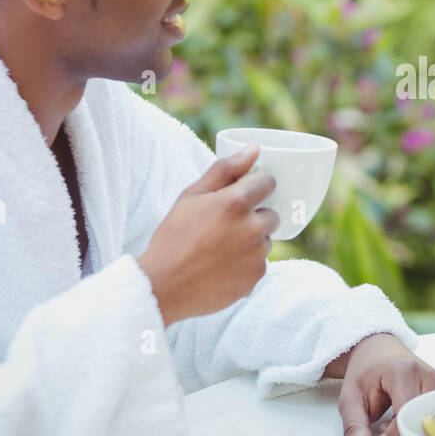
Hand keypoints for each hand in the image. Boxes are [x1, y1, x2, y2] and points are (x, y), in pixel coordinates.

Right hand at [139, 144, 279, 326]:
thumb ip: (225, 169)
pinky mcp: (256, 277)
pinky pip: (260, 263)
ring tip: (220, 248)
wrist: (163, 286)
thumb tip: (255, 149)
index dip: (256, 187)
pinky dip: (247, 263)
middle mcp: (252, 229)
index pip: (268, 183)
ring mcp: (256, 256)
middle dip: (254, 217)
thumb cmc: (173, 236)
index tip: (243, 194)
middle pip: (271, 214)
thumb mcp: (191, 196)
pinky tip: (222, 266)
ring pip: (266, 241)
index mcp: (235, 203)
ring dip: (252, 241)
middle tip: (225, 226)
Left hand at [334, 334, 434, 435]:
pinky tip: (410, 422)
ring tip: (397, 424)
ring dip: (415, 432)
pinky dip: (427, 427)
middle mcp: (427, 375)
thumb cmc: (365, 372)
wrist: (379, 349)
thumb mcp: (350, 399)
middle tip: (384, 432)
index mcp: (403, 373)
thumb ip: (354, 427)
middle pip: (423, 422)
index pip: (405, 418)